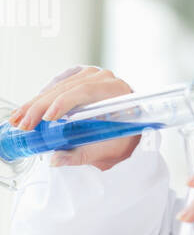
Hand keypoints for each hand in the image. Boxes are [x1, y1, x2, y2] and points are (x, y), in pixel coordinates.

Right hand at [8, 66, 138, 169]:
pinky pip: (59, 84)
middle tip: (24, 124)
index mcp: (116, 92)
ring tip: (19, 118)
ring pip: (59, 86)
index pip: (86, 92)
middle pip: (68, 88)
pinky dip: (43, 97)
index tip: (47, 118)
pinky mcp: (82, 77)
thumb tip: (56, 160)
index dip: (63, 103)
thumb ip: (84, 154)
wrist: (134, 124)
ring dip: (36, 102)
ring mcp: (93, 75)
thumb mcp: (110, 149)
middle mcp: (104, 78)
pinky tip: (29, 108)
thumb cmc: (125, 137)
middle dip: (41, 106)